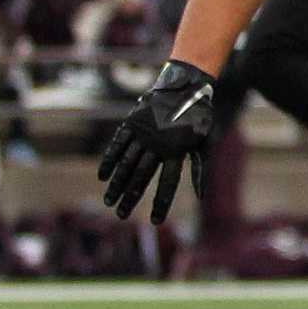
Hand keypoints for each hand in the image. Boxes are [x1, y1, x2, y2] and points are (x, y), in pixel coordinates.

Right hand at [98, 58, 215, 223]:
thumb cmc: (198, 118)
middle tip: (121, 215)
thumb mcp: (204, 142)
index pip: (167, 183)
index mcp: (177, 151)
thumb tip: (202, 197)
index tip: (155, 221)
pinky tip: (103, 177)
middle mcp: (158, 145)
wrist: (185, 87)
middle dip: (131, 198)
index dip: (161, 203)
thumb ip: (199, 169)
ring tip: (109, 201)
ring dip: (117, 184)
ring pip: (127, 163)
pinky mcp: (132, 123)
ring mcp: (143, 133)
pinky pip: (118, 144)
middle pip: (142, 177)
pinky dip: (110, 159)